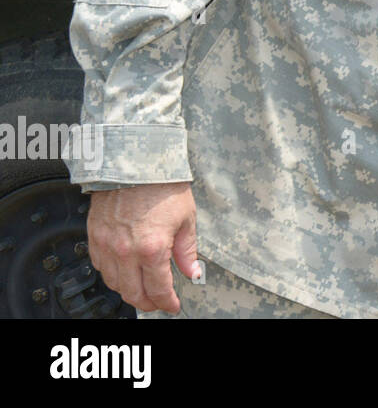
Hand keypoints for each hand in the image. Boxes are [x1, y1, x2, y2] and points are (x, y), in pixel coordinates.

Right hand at [87, 182, 199, 313]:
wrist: (136, 163)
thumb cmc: (163, 185)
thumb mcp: (186, 218)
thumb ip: (187, 251)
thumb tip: (192, 272)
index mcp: (152, 248)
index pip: (159, 289)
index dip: (167, 302)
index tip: (173, 305)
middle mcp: (126, 251)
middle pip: (133, 293)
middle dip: (148, 303)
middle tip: (158, 302)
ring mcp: (107, 245)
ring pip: (114, 284)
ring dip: (129, 291)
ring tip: (142, 289)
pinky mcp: (94, 236)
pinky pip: (99, 266)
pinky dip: (112, 274)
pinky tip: (124, 271)